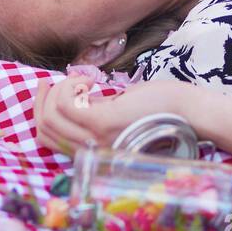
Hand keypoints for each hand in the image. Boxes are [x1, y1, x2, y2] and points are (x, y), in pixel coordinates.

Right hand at [33, 75, 190, 156]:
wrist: (191, 112)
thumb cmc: (161, 108)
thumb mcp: (121, 111)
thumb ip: (97, 111)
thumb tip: (76, 98)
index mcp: (96, 150)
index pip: (48, 140)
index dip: (40, 113)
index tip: (48, 91)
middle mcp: (93, 150)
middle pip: (44, 129)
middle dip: (40, 101)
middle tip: (49, 82)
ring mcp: (98, 138)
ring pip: (50, 117)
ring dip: (55, 92)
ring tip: (75, 80)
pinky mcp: (105, 122)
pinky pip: (66, 105)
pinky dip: (68, 87)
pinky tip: (86, 80)